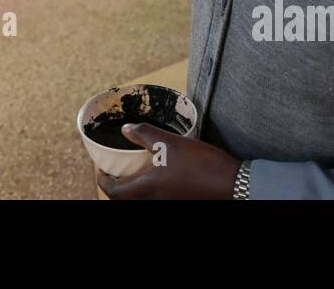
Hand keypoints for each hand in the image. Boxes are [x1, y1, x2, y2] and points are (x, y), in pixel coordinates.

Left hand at [97, 124, 240, 199]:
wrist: (233, 184)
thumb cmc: (201, 165)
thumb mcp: (169, 143)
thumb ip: (145, 134)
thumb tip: (126, 129)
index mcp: (146, 189)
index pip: (113, 191)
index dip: (102, 179)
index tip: (100, 167)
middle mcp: (153, 201)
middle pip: (124, 199)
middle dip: (116, 185)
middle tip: (115, 169)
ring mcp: (167, 203)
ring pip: (140, 199)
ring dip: (132, 188)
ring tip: (134, 169)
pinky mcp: (179, 201)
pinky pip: (155, 197)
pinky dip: (148, 189)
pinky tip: (157, 172)